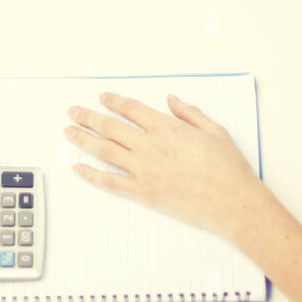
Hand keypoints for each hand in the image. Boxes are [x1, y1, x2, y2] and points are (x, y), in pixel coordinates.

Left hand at [64, 92, 264, 240]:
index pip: (131, 109)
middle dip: (88, 117)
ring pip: (105, 151)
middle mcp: (150, 146)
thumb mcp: (214, 131)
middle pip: (110, 127)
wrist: (233, 203)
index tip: (102, 98)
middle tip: (73, 112)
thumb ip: (189, 113)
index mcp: (167, 128)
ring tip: (68, 132)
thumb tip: (170, 100)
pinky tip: (78, 168)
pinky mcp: (144, 193)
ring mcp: (144, 171)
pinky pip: (110, 182)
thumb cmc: (228, 168)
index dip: (113, 101)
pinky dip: (91, 175)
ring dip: (83, 140)